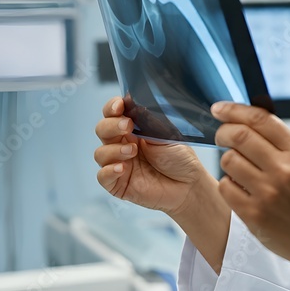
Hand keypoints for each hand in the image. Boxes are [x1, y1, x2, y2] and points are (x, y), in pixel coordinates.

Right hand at [94, 96, 209, 217]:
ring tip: (132, 151)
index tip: (119, 105)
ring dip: (114, 149)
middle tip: (127, 126)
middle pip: (102, 130)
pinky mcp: (118, 183)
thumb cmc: (180, 158)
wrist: (189, 185)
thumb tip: (136, 106)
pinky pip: (102, 176)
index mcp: (134, 129)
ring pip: (101, 152)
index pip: (114, 113)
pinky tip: (122, 168)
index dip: (112, 107)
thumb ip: (150, 122)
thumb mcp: (168, 134)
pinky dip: (109, 170)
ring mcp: (119, 163)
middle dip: (111, 125)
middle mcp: (123, 144)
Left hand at [212, 101, 289, 290]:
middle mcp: (286, 170)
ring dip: (228, 161)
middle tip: (220, 135)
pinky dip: (228, 185)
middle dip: (223, 132)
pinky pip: (225, 187)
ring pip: (228, 160)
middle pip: (239, 136)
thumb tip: (245, 120)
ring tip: (240, 170)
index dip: (235, 110)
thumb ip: (281, 143)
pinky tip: (240, 189)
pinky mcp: (255, 215)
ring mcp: (269, 193)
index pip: (261, 119)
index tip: (220, 108)